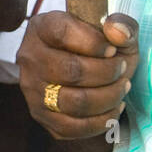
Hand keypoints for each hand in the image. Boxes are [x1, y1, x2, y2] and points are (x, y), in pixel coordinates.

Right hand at [17, 12, 135, 139]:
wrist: (86, 76)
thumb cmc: (99, 50)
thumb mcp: (114, 33)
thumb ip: (122, 25)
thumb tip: (117, 33)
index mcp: (42, 27)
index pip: (63, 33)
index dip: (94, 43)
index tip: (112, 49)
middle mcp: (29, 57)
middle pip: (71, 71)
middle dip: (108, 73)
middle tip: (122, 69)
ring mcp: (31, 88)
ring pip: (74, 102)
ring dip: (109, 97)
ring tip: (121, 89)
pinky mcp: (39, 114)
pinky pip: (73, 126)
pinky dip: (102, 120)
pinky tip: (113, 107)